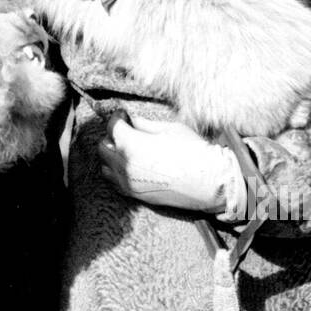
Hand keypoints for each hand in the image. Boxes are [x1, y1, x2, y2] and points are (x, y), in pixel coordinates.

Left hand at [98, 115, 231, 212]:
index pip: (112, 127)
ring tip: (128, 150)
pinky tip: (132, 166)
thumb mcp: (168, 129)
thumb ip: (144, 125)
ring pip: (106, 166)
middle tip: (126, 131)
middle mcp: (125, 165)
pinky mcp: (135, 195)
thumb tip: (131, 121)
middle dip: (112, 136)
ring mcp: (129, 183)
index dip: (118, 117)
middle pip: (103, 146)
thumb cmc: (192, 151)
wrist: (207, 182)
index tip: (124, 114)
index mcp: (132, 144)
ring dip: (113, 156)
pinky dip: (118, 172)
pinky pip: (115, 182)